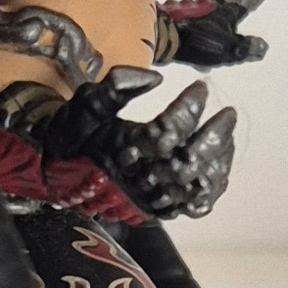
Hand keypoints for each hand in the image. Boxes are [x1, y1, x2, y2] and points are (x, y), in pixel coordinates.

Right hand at [41, 69, 236, 219]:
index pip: (166, 131)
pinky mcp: (160, 209)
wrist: (60, 178)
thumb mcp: (87, 103)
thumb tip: (154, 78)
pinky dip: (214, 187)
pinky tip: (220, 165)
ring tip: (227, 134)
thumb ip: (116, 87)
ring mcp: (153, 197)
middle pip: (189, 162)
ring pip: (198, 185)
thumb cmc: (76, 138)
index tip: (200, 88)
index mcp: (124, 149)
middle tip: (227, 112)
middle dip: (214, 135)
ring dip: (219, 159)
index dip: (189, 108)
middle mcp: (141, 177)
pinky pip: (195, 205)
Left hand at [157, 0, 274, 68]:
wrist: (163, 35)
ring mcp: (194, 6)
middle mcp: (212, 4)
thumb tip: (263, 46)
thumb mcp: (229, 50)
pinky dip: (199, 11)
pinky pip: (193, 9)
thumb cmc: (198, 42)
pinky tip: (195, 16)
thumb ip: (247, 48)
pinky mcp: (178, 12)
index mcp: (229, 11)